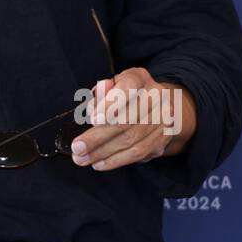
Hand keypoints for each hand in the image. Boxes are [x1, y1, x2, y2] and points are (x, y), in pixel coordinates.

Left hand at [69, 67, 195, 171]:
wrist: (159, 104)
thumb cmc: (126, 94)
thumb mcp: (111, 86)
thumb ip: (99, 95)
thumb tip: (92, 108)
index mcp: (139, 78)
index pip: (127, 87)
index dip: (110, 104)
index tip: (93, 120)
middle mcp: (156, 96)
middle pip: (126, 120)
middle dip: (98, 137)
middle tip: (77, 148)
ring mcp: (164, 118)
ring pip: (131, 140)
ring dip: (104, 153)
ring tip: (84, 159)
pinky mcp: (164, 137)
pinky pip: (139, 153)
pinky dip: (117, 160)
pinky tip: (100, 163)